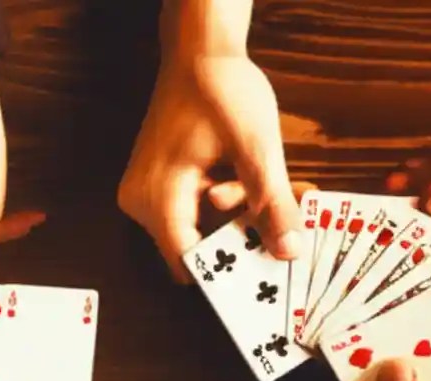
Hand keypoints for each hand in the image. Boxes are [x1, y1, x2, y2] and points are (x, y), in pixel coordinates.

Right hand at [119, 52, 300, 280]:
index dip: (229, 275)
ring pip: (198, 230)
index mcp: (157, 198)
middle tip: (285, 223)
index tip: (268, 279)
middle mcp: (140, 203)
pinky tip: (247, 179)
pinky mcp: (156, 184)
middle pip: (196, 248)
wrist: (198, 51)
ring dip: (237, 219)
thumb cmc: (222, 89)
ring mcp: (145, 193)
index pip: (188, 263)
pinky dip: (226, 204)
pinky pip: (193, 211)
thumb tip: (290, 252)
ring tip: (271, 189)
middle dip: (241, 238)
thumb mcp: (257, 149)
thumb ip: (272, 204)